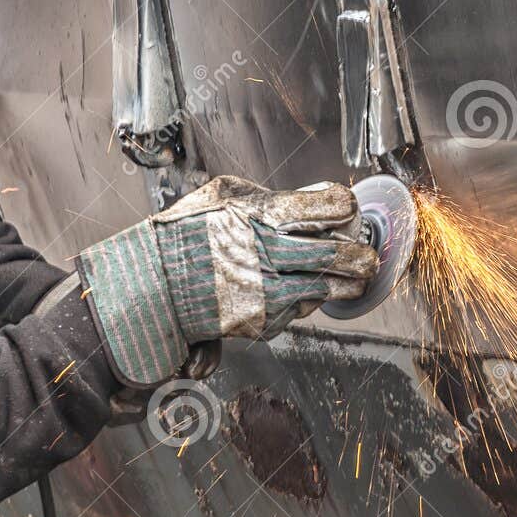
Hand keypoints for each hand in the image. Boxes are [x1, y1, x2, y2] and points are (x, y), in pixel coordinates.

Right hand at [78, 177, 378, 385]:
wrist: (150, 286)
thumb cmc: (185, 234)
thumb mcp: (222, 195)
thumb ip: (269, 196)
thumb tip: (314, 200)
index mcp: (261, 213)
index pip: (332, 207)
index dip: (346, 210)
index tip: (346, 214)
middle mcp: (267, 252)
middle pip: (341, 252)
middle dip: (362, 255)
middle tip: (367, 256)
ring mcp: (266, 290)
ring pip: (329, 288)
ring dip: (346, 284)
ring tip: (350, 279)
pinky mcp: (262, 321)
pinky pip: (302, 311)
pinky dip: (307, 303)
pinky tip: (300, 292)